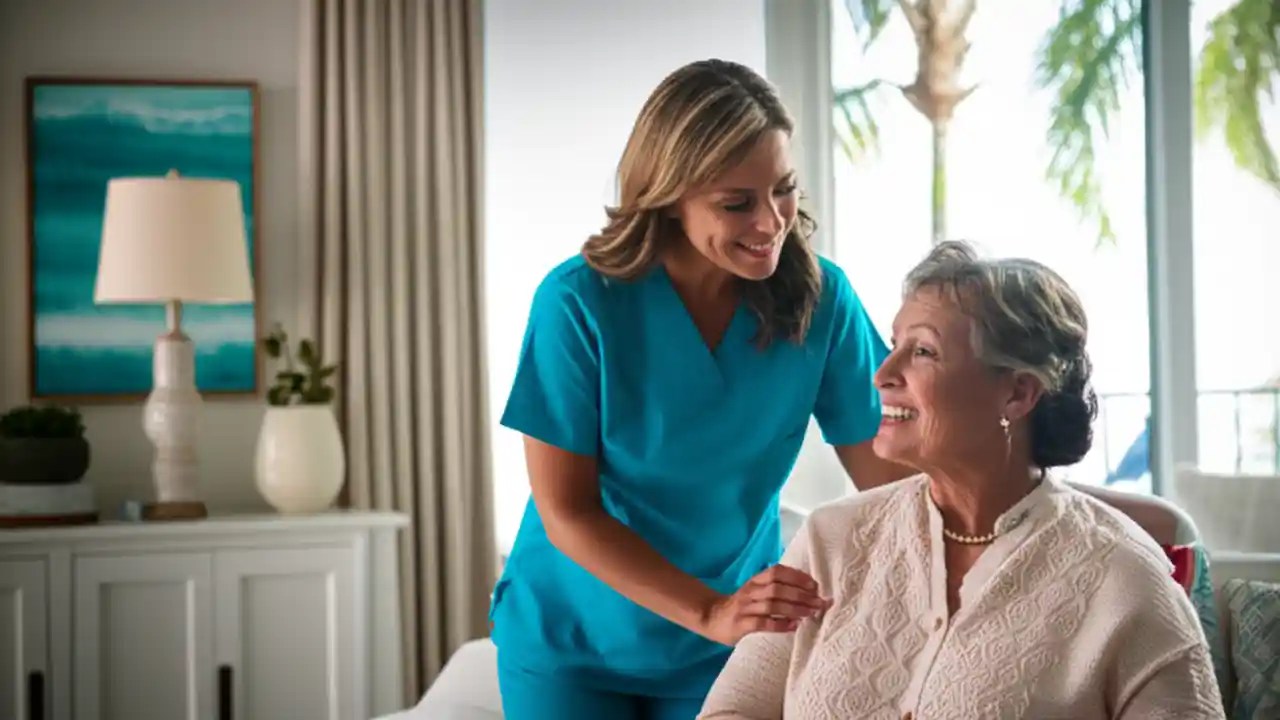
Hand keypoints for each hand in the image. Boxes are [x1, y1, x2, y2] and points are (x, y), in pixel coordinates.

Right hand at [699, 564, 831, 645]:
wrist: (711, 618)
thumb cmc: (741, 606)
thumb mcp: (754, 591)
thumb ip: (774, 588)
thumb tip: (807, 591)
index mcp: (755, 581)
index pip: (777, 572)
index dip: (796, 576)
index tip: (814, 584)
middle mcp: (750, 591)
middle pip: (777, 588)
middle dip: (801, 594)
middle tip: (819, 602)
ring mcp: (745, 608)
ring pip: (772, 604)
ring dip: (794, 608)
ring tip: (811, 613)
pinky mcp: (741, 625)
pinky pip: (762, 623)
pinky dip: (780, 624)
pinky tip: (794, 626)